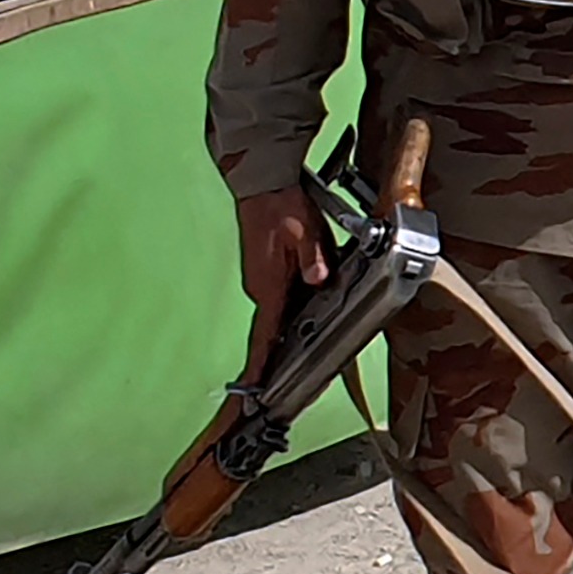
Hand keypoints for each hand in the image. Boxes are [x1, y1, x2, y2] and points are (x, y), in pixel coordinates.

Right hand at [233, 191, 325, 373]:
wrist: (263, 184)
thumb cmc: (280, 207)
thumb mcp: (305, 232)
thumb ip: (313, 259)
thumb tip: (319, 279)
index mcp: (268, 286)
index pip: (264, 336)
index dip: (260, 365)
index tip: (253, 389)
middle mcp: (261, 289)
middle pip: (276, 328)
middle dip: (284, 349)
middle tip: (293, 367)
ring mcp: (262, 281)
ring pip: (282, 311)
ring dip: (293, 323)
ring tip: (307, 331)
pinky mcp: (266, 271)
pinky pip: (281, 297)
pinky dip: (293, 305)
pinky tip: (310, 299)